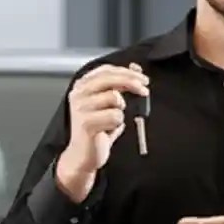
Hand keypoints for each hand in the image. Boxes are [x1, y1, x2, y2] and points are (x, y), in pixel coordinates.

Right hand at [56, 63, 148, 201]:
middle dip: (131, 82)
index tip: (142, 78)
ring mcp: (81, 108)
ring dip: (120, 110)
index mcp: (81, 86)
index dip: (127, 71)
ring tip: (112, 120)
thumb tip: (135, 68)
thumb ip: (119, 85)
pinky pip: (115, 116)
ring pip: (115, 98)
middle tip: (145, 90)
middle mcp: (78, 94)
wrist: (83, 155)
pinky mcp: (87, 123)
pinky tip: (108, 130)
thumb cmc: (95, 130)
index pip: (106, 70)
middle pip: (110, 78)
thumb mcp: (107, 103)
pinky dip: (117, 124)